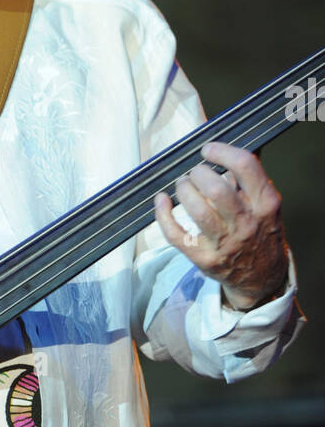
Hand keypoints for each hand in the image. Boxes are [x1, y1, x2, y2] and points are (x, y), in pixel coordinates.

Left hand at [154, 141, 288, 310]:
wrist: (262, 277)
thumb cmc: (260, 231)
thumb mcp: (265, 205)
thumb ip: (248, 180)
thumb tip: (221, 151)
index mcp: (265, 204)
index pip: (245, 166)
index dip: (222, 152)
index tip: (208, 150)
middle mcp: (247, 223)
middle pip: (216, 189)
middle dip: (198, 174)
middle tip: (194, 174)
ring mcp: (225, 243)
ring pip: (197, 210)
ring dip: (183, 190)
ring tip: (182, 185)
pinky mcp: (205, 258)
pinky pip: (177, 235)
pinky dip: (163, 214)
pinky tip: (161, 201)